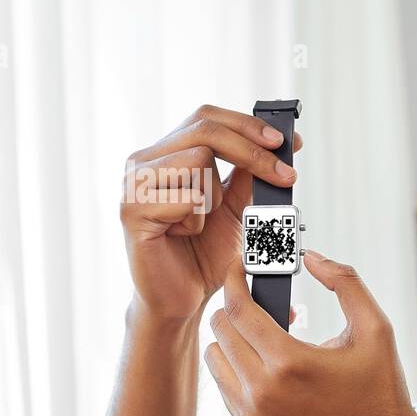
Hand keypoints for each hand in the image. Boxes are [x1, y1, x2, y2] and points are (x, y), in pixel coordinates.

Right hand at [120, 104, 302, 320]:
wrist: (182, 297)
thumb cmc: (204, 252)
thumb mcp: (237, 206)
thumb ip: (249, 174)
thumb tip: (282, 143)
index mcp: (167, 152)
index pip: (206, 118)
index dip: (246, 125)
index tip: (284, 141)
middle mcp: (144, 160)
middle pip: (205, 133)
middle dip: (252, 153)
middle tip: (285, 176)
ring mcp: (133, 183)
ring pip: (197, 163)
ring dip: (214, 199)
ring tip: (199, 223)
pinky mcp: (130, 210)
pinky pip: (186, 199)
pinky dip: (197, 220)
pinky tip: (183, 235)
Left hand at [203, 251, 416, 415]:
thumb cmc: (381, 390)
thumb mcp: (376, 329)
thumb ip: (346, 284)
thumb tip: (312, 257)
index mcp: (290, 361)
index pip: (237, 308)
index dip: (233, 279)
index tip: (239, 267)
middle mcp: (263, 390)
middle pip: (221, 330)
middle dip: (236, 306)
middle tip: (264, 303)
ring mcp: (253, 414)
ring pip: (215, 359)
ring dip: (232, 339)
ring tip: (264, 336)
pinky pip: (224, 388)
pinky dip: (237, 369)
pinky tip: (265, 364)